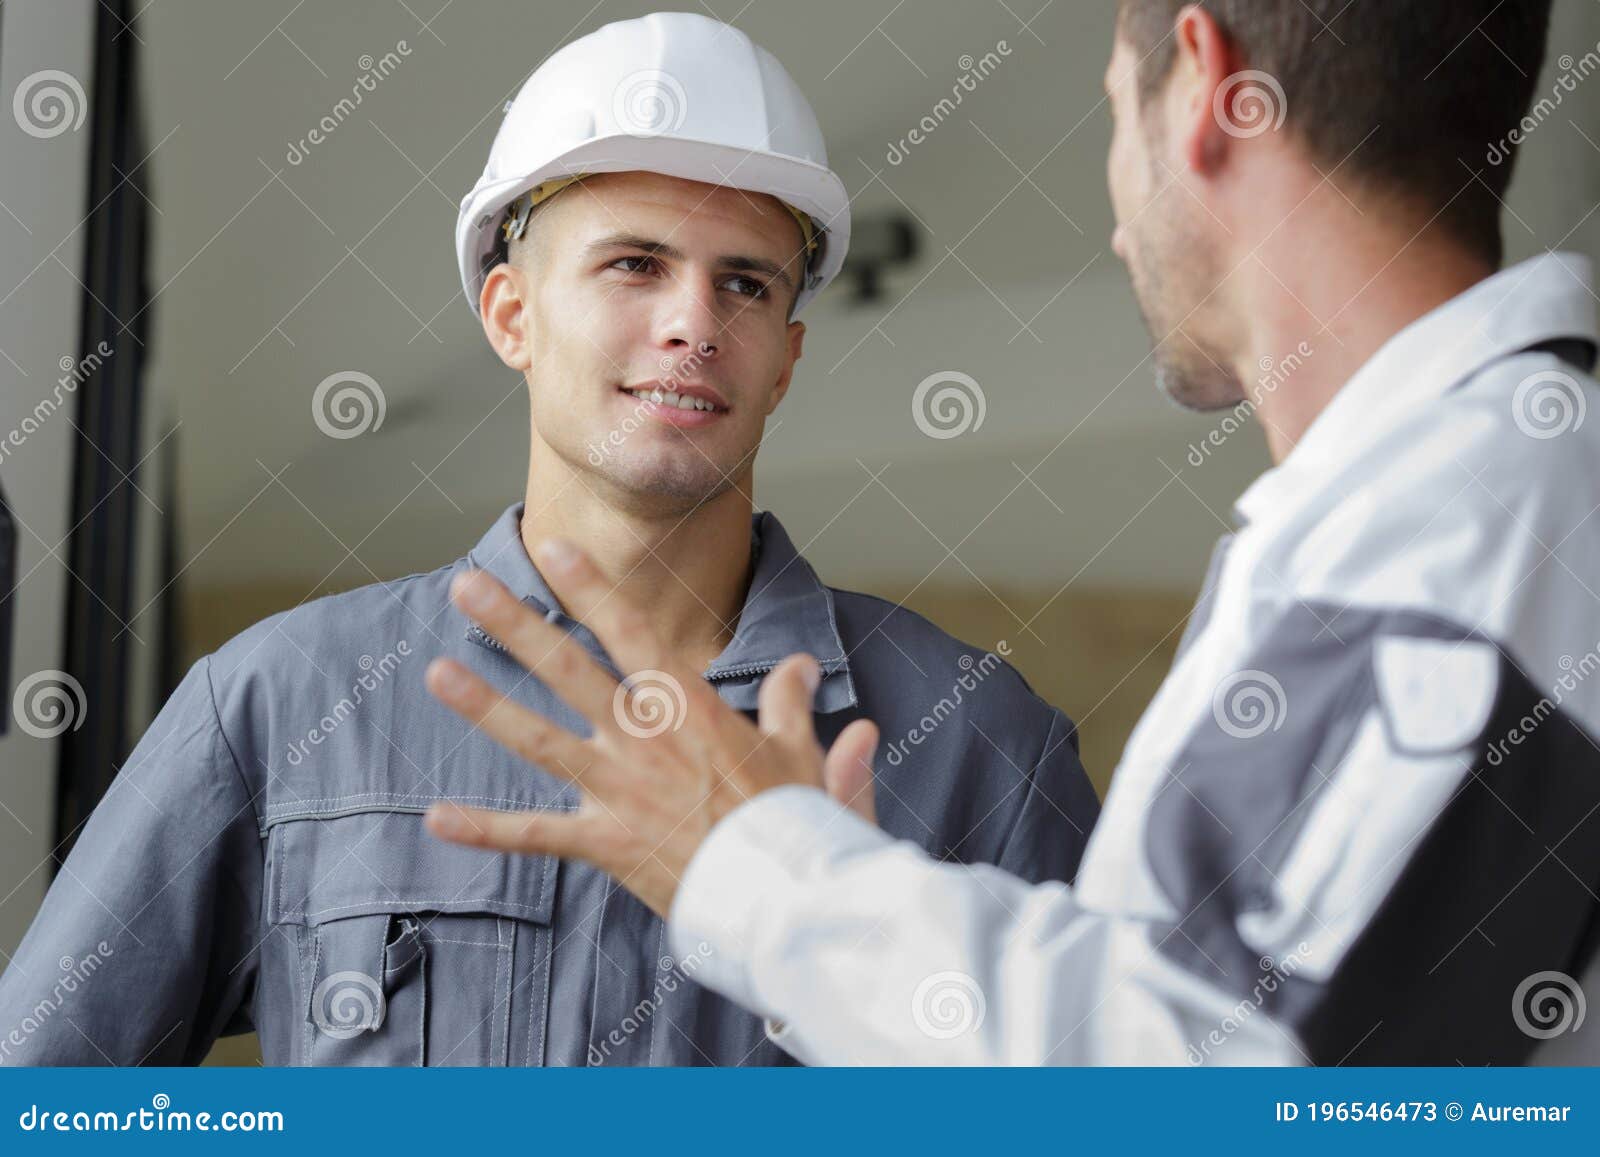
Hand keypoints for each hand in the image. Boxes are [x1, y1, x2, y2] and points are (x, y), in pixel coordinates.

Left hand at [422, 538, 878, 916]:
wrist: (783, 896)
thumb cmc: (794, 823)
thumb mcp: (801, 752)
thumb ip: (792, 702)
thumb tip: (803, 665)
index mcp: (690, 709)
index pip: (632, 633)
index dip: (591, 589)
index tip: (554, 548)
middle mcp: (644, 739)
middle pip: (569, 670)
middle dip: (516, 625)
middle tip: (466, 587)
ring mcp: (620, 791)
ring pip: (541, 741)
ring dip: (486, 708)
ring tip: (436, 673)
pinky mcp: (606, 843)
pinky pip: (537, 835)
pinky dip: (486, 831)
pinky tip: (437, 818)